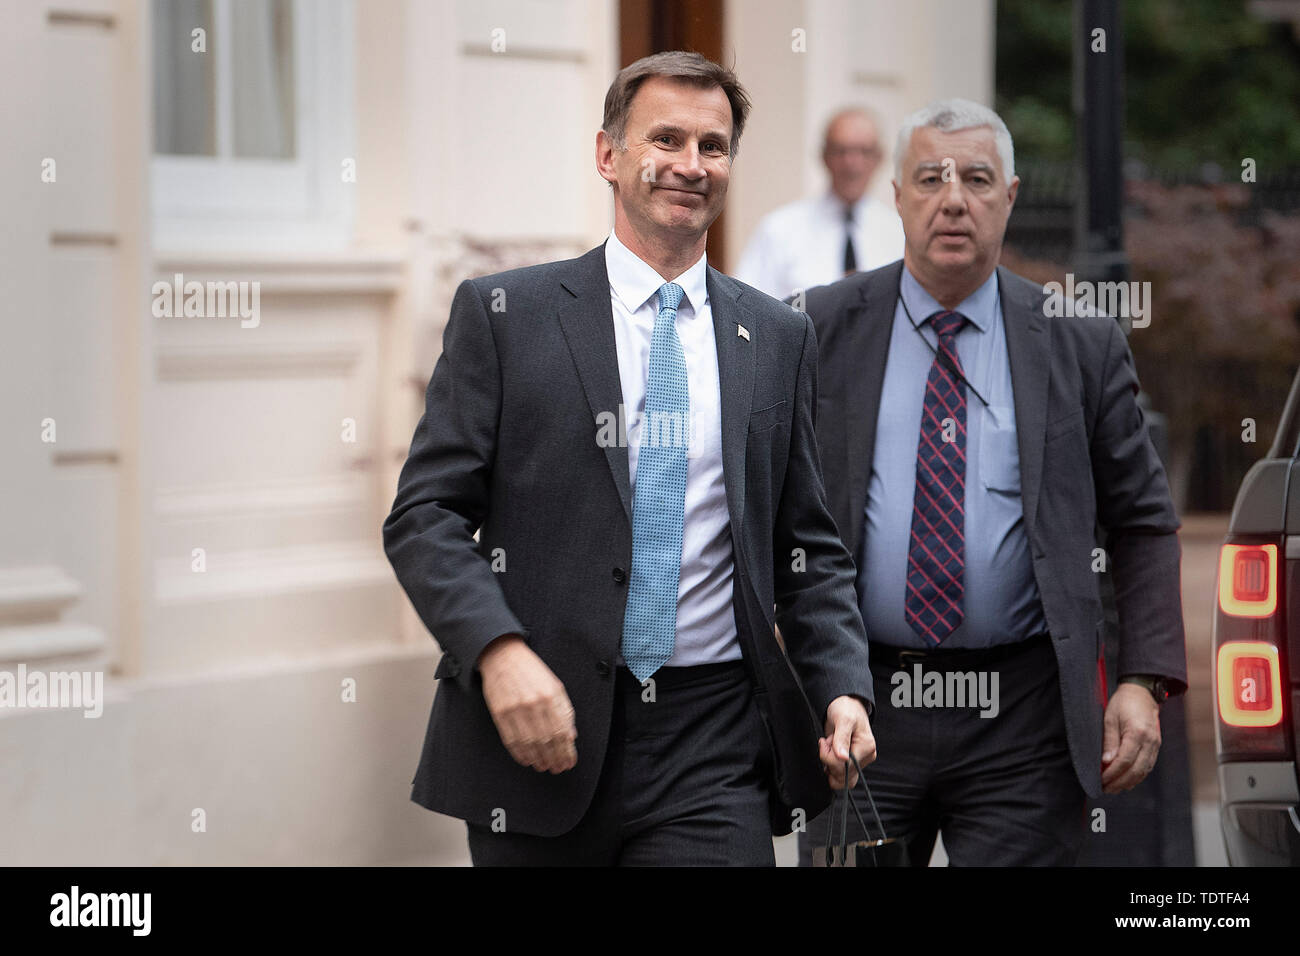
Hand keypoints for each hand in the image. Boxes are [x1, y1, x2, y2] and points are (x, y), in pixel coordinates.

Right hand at [477, 635, 577, 773]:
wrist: (503, 657)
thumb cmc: (531, 671)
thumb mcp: (555, 685)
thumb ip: (564, 710)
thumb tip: (571, 736)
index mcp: (550, 696)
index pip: (562, 732)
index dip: (567, 751)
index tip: (569, 762)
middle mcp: (534, 704)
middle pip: (547, 741)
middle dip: (555, 759)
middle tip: (558, 768)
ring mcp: (515, 710)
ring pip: (530, 744)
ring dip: (539, 760)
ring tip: (544, 766)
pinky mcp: (500, 714)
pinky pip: (512, 741)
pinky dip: (520, 754)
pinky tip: (527, 760)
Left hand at [819, 695, 875, 789]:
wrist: (845, 705)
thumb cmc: (846, 708)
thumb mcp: (843, 719)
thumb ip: (841, 739)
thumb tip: (842, 758)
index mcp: (867, 748)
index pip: (845, 766)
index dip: (829, 758)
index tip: (824, 742)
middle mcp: (865, 757)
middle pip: (842, 775)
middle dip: (829, 759)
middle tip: (828, 742)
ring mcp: (859, 761)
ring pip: (840, 777)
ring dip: (829, 763)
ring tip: (830, 746)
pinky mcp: (851, 762)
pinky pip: (839, 774)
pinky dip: (830, 765)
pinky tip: (830, 751)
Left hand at [1100, 682, 1160, 792]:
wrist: (1142, 693)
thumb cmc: (1123, 703)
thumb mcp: (1110, 718)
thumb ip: (1109, 741)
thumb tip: (1106, 762)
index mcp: (1137, 733)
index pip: (1125, 761)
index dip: (1112, 773)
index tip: (1101, 780)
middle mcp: (1150, 742)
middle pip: (1136, 770)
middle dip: (1120, 782)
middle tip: (1105, 789)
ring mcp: (1155, 745)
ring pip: (1143, 771)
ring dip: (1129, 782)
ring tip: (1113, 788)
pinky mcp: (1156, 747)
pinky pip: (1148, 766)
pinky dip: (1137, 776)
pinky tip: (1126, 780)